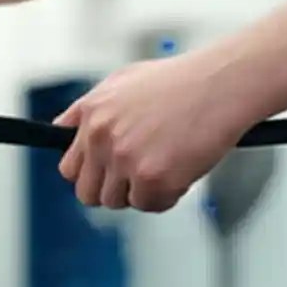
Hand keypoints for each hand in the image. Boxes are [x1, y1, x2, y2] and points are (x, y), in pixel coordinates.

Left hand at [54, 53, 257, 211]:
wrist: (222, 82)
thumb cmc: (181, 81)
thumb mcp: (120, 82)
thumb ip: (88, 110)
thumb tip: (64, 130)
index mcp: (91, 114)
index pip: (68, 168)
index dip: (91, 174)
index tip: (107, 174)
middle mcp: (101, 138)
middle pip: (87, 193)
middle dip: (112, 190)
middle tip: (139, 177)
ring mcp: (125, 159)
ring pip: (118, 201)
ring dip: (141, 191)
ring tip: (166, 164)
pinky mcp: (152, 178)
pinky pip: (150, 205)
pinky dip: (167, 196)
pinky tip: (181, 170)